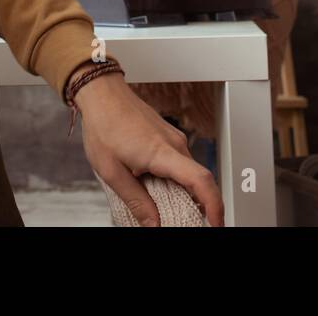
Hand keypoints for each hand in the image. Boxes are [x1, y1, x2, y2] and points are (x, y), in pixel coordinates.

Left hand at [73, 72, 223, 226]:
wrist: (102, 93)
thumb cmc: (104, 125)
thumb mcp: (111, 172)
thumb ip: (135, 200)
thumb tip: (153, 224)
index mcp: (163, 153)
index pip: (201, 181)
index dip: (214, 205)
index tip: (215, 223)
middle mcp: (175, 144)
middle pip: (198, 181)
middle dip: (195, 205)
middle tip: (178, 220)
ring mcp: (173, 138)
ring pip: (188, 172)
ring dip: (181, 192)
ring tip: (160, 205)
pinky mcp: (168, 137)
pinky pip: (179, 163)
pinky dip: (174, 179)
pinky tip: (154, 185)